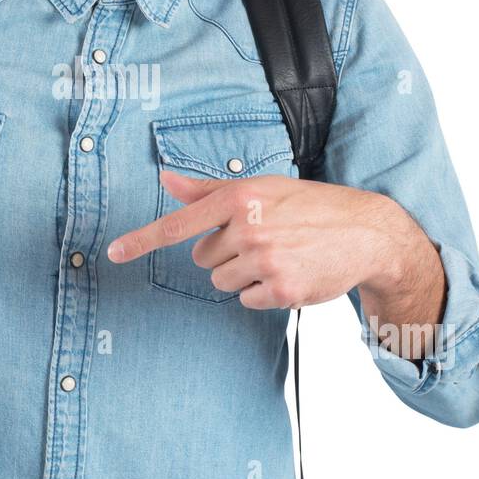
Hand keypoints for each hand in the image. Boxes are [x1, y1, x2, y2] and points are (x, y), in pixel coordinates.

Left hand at [106, 168, 410, 309]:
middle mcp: (248, 228)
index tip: (113, 252)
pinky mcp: (282, 289)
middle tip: (263, 240)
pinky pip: (246, 300)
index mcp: (238, 198)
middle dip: (226, 254)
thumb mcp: (260, 188)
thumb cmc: (308, 206)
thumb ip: (208, 190)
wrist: (365, 232)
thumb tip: (165, 178)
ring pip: (222, 282)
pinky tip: (289, 273)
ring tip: (279, 255)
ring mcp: (265, 260)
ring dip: (244, 274)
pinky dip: (263, 293)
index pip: (179, 224)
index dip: (142, 239)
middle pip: (203, 259)